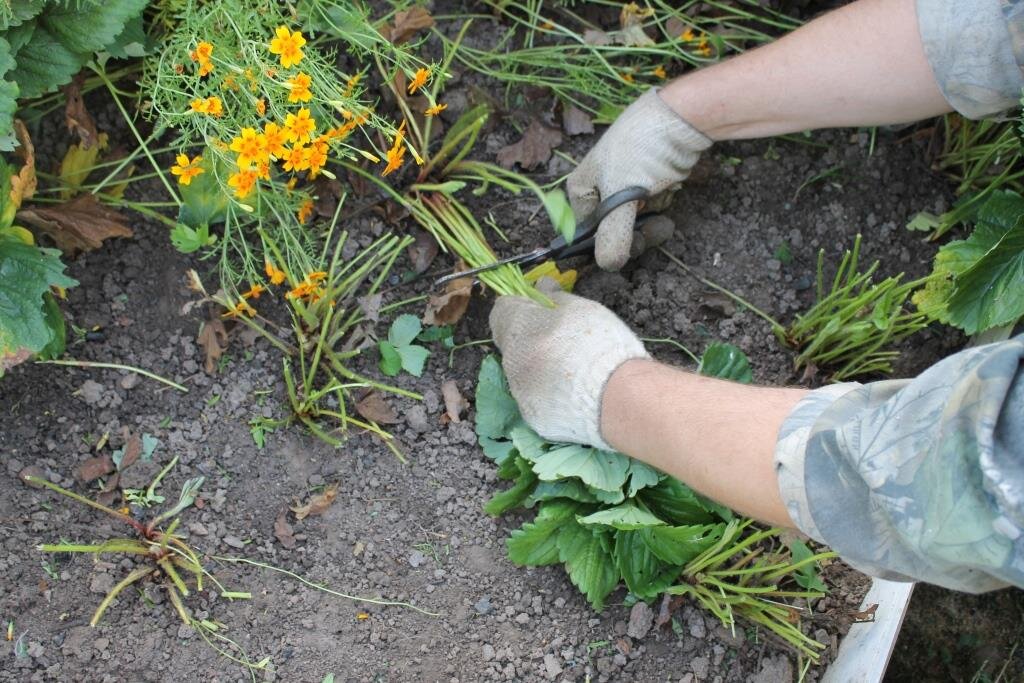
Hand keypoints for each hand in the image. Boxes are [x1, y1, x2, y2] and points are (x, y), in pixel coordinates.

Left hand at [489, 283, 648, 449]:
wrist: (618, 396)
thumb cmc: (601, 345)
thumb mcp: (580, 309)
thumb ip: (553, 297)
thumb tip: (541, 285)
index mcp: (519, 328)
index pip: (501, 311)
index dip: (518, 308)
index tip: (536, 310)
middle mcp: (511, 361)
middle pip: (511, 344)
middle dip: (530, 340)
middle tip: (562, 343)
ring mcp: (520, 392)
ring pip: (522, 373)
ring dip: (539, 368)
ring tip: (573, 372)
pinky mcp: (532, 416)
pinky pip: (535, 399)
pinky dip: (549, 394)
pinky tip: (573, 393)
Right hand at [567, 88, 711, 270]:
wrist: (680, 118)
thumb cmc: (641, 153)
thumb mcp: (622, 198)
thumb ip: (613, 236)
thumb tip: (607, 266)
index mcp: (580, 190)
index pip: (587, 234)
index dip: (608, 244)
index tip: (628, 246)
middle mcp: (599, 188)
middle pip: (614, 230)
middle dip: (637, 232)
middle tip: (655, 228)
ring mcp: (624, 184)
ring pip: (636, 220)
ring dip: (653, 219)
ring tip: (665, 207)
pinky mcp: (647, 180)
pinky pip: (651, 205)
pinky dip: (661, 202)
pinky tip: (669, 189)